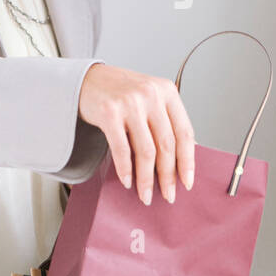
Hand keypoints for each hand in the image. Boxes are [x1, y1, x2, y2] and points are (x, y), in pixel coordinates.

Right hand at [77, 63, 195, 205]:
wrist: (88, 80)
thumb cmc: (121, 93)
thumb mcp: (150, 99)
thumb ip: (166, 121)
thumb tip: (182, 158)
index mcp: (167, 91)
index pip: (185, 132)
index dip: (188, 161)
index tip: (187, 182)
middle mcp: (151, 95)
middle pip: (166, 144)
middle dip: (168, 176)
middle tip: (168, 195)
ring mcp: (130, 103)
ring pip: (146, 151)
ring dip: (147, 179)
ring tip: (145, 194)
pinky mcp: (109, 113)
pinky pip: (122, 149)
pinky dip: (126, 170)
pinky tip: (127, 181)